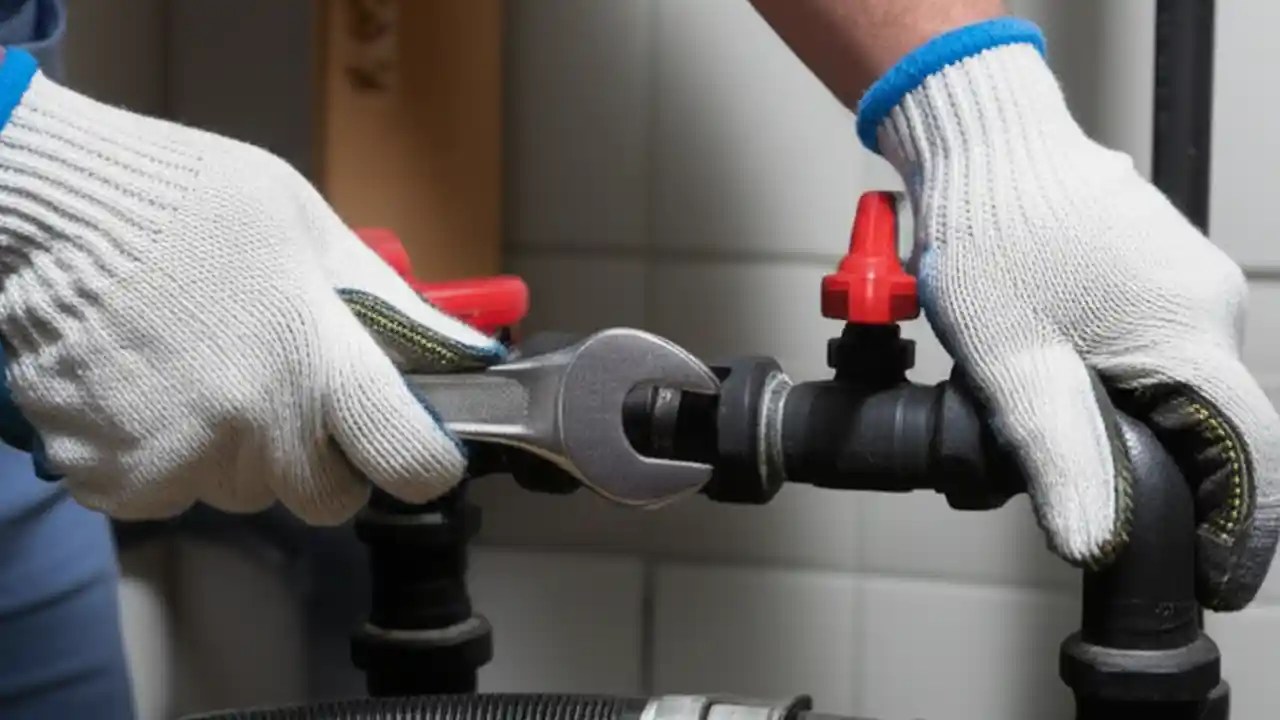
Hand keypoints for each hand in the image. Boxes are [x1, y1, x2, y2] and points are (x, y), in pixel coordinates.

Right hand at [0, 51, 502, 523]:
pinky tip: (150, 390)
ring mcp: (183, 460)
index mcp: (320, 361)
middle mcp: (257, 427)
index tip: (410, 444)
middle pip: (326, 497)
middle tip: (286, 391)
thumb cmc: (192, 201)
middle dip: (320, 459)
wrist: (50, 207)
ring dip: (238, 453)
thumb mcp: (312, 230)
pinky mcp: (116, 479)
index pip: (413, 463)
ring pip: (244, 494)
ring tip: (201, 370)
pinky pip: (169, 493)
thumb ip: (387, 304)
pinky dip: (165, 457)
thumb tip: (459, 355)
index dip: (422, 460)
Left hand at [860, 30, 1279, 608]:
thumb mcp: (1011, 363)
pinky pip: (1157, 351)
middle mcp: (1209, 305)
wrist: (981, 144)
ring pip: (1178, 390)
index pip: (1249, 456)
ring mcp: (1187, 284)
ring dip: (1131, 431)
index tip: (1208, 580)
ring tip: (1058, 438)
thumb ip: (1058, 456)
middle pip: (1211, 427)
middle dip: (1162, 480)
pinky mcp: (1157, 275)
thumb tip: (1095, 544)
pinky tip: (1058, 387)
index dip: (1238, 532)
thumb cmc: (991, 234)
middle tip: (1095, 507)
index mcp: (1190, 331)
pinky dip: (1118, 386)